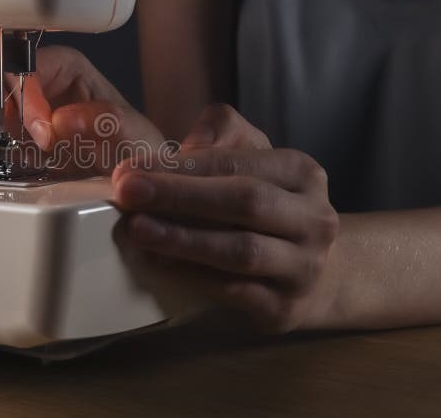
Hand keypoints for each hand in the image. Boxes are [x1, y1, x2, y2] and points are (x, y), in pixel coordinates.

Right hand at [0, 37, 163, 171]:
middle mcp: (29, 79)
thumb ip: (104, 122)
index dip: (26, 94)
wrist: (125, 178)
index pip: (27, 62)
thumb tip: (60, 120)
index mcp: (62, 66)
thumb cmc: (130, 148)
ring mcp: (8, 104)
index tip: (42, 133)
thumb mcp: (131, 134)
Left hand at [113, 104, 339, 332]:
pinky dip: (194, 277)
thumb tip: (189, 145)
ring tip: (138, 229)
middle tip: (127, 193)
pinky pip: (235, 292)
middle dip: (179, 196)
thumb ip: (222, 133)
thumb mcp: (251, 156)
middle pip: (244, 201)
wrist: (308, 270)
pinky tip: (159, 263)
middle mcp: (313, 219)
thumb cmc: (264, 204)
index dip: (181, 166)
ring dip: (183, 240)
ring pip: (241, 251)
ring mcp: (303, 267)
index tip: (131, 168)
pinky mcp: (284, 308)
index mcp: (301, 173)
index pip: (236, 162)